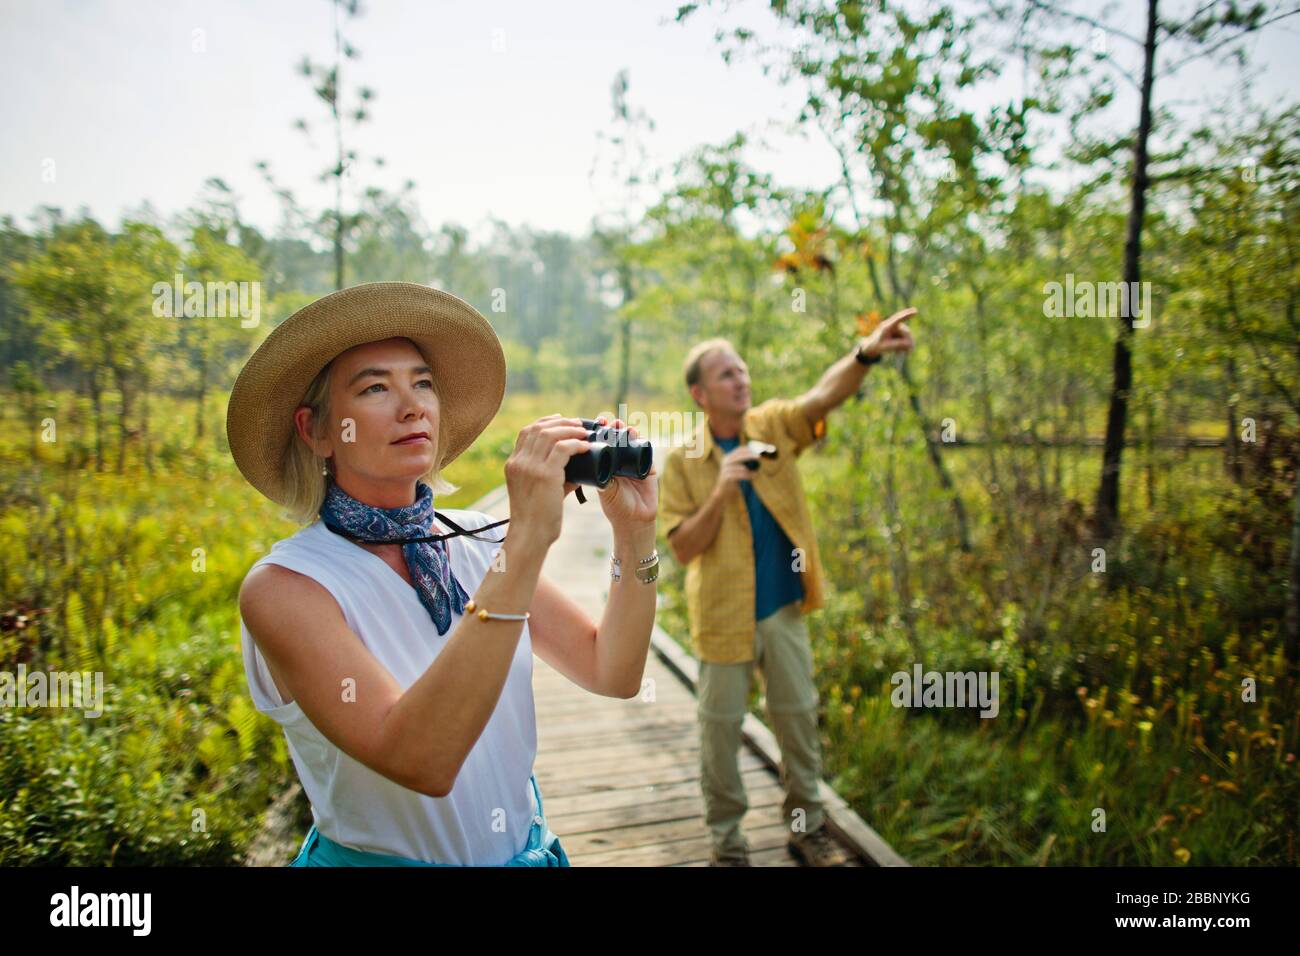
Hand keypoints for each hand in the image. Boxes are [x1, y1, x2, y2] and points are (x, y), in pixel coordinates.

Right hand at [504, 415, 591, 547]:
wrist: (530, 535)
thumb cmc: (537, 518)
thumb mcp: (539, 491)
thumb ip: (555, 476)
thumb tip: (580, 468)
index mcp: (513, 464)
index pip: (527, 431)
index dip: (545, 422)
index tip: (561, 420)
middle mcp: (519, 462)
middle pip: (538, 428)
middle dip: (561, 422)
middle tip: (579, 424)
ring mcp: (530, 467)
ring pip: (550, 434)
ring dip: (570, 429)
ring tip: (585, 432)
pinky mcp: (544, 475)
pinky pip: (562, 448)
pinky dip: (576, 443)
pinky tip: (586, 446)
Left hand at [590, 417, 657, 529]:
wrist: (635, 520)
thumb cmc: (616, 507)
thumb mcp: (606, 491)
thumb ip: (603, 480)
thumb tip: (598, 468)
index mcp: (607, 464)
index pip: (603, 443)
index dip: (600, 432)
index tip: (596, 424)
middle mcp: (620, 460)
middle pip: (618, 438)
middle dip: (614, 428)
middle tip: (609, 422)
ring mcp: (635, 462)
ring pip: (632, 441)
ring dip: (628, 431)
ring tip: (623, 427)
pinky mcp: (649, 466)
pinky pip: (646, 450)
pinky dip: (642, 441)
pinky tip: (637, 435)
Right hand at [715, 445, 758, 495]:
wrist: (724, 491)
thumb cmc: (734, 479)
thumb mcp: (739, 468)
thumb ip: (746, 462)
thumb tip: (758, 456)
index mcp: (728, 457)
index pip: (739, 450)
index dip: (749, 449)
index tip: (758, 451)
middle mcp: (725, 461)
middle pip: (739, 456)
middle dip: (750, 455)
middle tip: (759, 457)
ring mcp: (725, 469)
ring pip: (740, 467)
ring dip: (750, 469)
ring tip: (757, 472)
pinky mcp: (726, 477)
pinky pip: (739, 475)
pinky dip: (747, 475)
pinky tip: (753, 476)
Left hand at [859, 307, 916, 358]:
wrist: (871, 347)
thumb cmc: (876, 346)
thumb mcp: (885, 347)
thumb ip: (896, 345)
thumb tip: (909, 344)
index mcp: (887, 326)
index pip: (898, 319)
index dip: (906, 315)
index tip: (915, 311)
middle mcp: (893, 325)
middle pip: (906, 332)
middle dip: (907, 342)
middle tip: (909, 351)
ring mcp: (897, 328)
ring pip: (907, 336)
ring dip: (905, 345)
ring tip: (899, 352)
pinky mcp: (899, 332)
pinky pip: (906, 339)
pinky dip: (904, 345)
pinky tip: (899, 350)